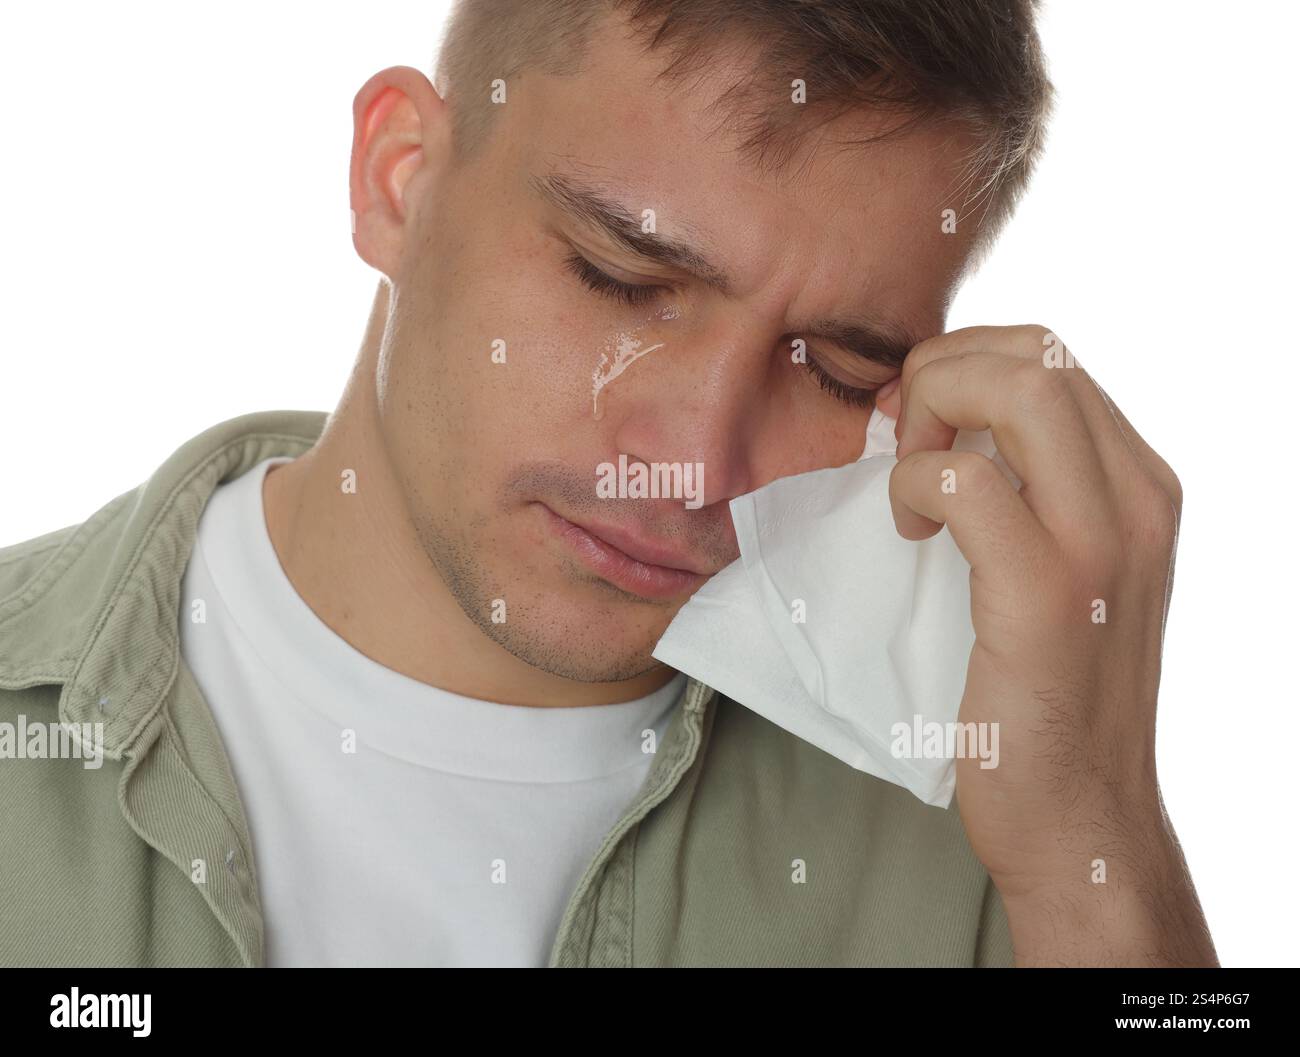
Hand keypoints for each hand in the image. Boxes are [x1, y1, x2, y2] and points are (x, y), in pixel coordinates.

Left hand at [874, 324, 1215, 965]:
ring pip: (1021, 387)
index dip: (967, 364)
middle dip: (945, 368)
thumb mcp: (1067, 572)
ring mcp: (1101, 544)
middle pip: (1038, 352)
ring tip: (909, 481)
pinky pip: (966, 481)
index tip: (920, 422)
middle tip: (905, 439)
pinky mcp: (1047, 594)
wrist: (1082, 815)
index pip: (1054, 357)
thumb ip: (1034, 493)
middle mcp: (1138, 501)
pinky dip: (915, 481)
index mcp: (1142, 488)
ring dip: (932, 410)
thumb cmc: (1052, 696)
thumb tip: (951, 424)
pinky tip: (909, 529)